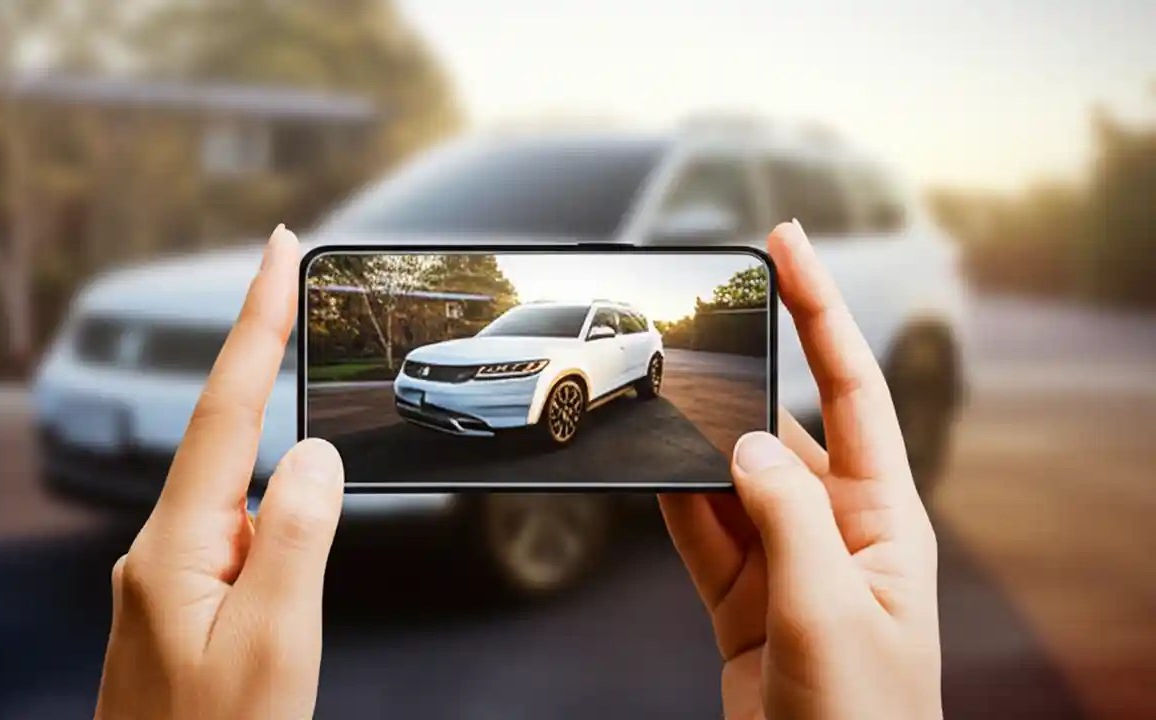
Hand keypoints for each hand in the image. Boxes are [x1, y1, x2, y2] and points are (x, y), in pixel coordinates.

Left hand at [95, 226, 343, 719]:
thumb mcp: (276, 644)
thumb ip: (299, 539)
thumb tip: (312, 454)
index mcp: (176, 548)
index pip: (225, 409)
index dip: (253, 322)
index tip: (274, 252)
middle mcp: (162, 550)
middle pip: (227, 436)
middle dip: (264, 363)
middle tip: (293, 290)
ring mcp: (168, 578)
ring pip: (240, 496)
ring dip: (280, 474)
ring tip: (313, 492)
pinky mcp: (182, 603)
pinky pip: (238, 537)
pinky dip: (273, 522)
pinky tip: (291, 566)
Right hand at [659, 221, 941, 719]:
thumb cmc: (860, 718)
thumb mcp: (831, 611)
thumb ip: (785, 518)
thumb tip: (742, 442)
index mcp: (884, 520)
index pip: (852, 391)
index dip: (822, 311)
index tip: (790, 245)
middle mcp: (836, 528)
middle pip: (781, 426)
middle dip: (738, 380)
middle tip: (690, 330)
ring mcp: (785, 561)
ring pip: (730, 478)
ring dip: (695, 448)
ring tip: (655, 409)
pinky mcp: (741, 595)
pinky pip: (700, 531)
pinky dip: (672, 503)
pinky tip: (649, 471)